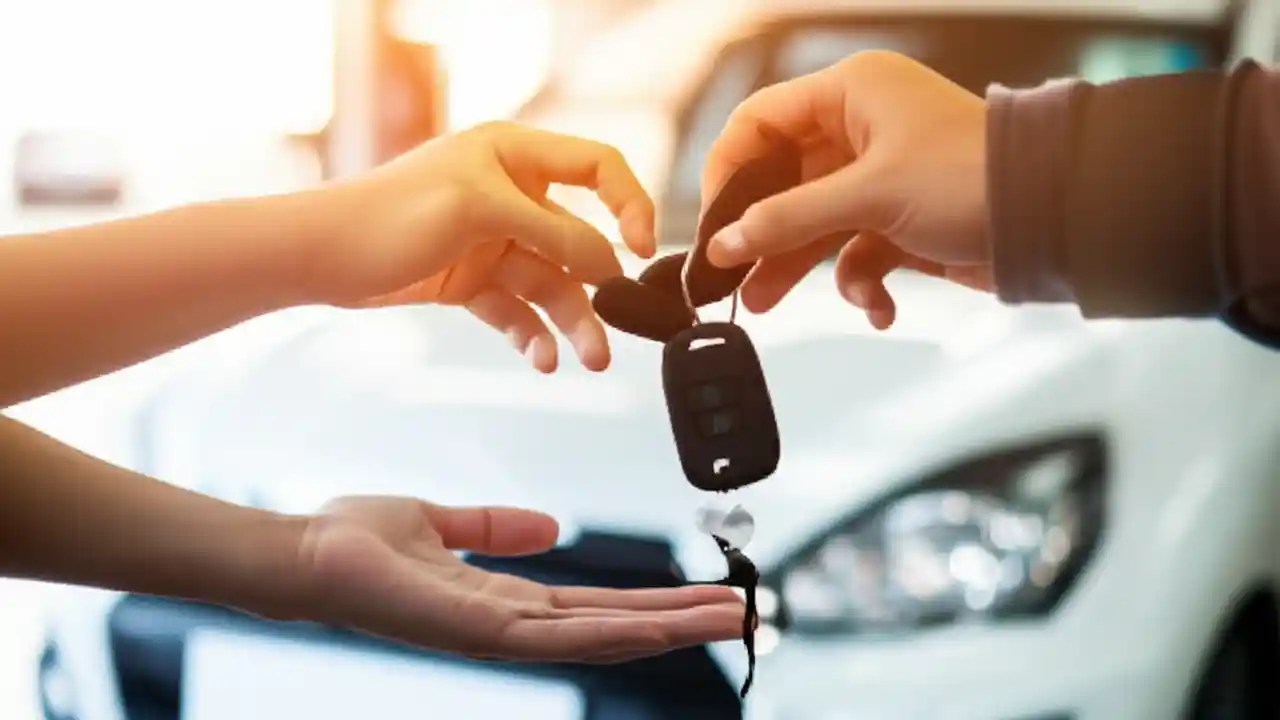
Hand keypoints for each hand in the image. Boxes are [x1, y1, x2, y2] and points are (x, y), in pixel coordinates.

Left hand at [292, 497, 743, 662]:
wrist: (304, 555)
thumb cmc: (356, 543)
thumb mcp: (440, 523)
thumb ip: (493, 529)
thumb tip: (551, 528)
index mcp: (504, 601)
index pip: (593, 607)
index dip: (651, 604)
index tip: (701, 594)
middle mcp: (510, 626)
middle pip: (611, 626)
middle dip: (677, 622)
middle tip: (741, 615)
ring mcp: (497, 635)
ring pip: (600, 636)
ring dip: (667, 630)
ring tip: (727, 618)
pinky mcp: (479, 631)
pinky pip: (559, 634)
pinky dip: (614, 633)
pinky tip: (659, 627)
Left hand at [304, 122, 656, 371]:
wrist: (318, 257)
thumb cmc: (388, 214)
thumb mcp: (479, 211)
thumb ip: (550, 232)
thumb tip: (607, 262)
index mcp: (514, 154)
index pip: (597, 167)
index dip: (629, 202)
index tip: (644, 247)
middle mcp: (509, 194)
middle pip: (576, 241)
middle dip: (597, 288)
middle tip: (615, 333)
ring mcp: (491, 239)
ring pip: (549, 283)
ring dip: (570, 321)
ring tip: (587, 361)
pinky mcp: (471, 279)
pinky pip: (516, 308)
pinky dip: (531, 333)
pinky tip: (542, 359)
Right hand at [701, 51, 990, 328]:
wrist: (1056, 219)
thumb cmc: (973, 180)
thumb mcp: (870, 197)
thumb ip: (789, 221)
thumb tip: (724, 243)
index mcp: (849, 94)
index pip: (760, 123)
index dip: (729, 172)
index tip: (714, 223)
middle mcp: (860, 129)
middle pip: (781, 182)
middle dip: (758, 233)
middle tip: (727, 275)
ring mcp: (880, 177)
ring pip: (813, 223)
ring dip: (793, 266)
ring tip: (762, 305)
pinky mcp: (901, 219)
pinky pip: (856, 252)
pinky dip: (859, 282)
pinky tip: (876, 306)